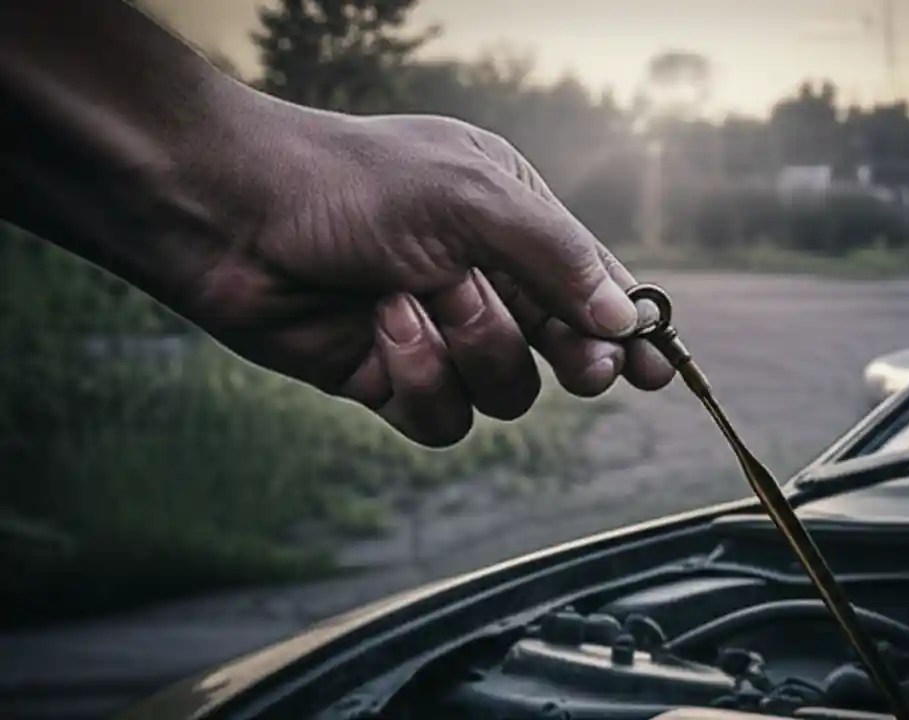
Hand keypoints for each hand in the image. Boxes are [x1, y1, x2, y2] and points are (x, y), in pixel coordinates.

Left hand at [176, 110, 673, 446]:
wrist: (233, 217)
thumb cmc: (352, 184)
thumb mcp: (472, 198)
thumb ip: (556, 257)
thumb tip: (621, 316)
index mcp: (513, 224)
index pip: (592, 286)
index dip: (630, 330)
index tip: (661, 369)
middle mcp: (484, 283)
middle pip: (565, 351)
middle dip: (576, 360)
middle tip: (586, 368)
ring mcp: (441, 337)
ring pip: (508, 393)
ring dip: (474, 352)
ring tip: (419, 298)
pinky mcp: (395, 381)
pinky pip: (444, 420)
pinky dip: (421, 380)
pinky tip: (384, 331)